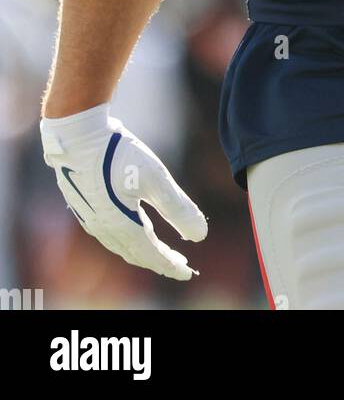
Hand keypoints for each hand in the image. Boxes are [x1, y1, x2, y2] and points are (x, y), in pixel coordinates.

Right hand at [41, 103, 206, 279]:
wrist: (76, 135)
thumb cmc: (117, 154)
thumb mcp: (155, 178)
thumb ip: (179, 208)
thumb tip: (201, 236)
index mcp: (121, 226)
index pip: (151, 255)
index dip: (171, 266)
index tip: (188, 273)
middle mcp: (103, 228)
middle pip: (136, 254)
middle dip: (159, 261)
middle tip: (181, 264)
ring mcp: (90, 218)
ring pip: (121, 245)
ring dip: (143, 251)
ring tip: (160, 250)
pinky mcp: (84, 206)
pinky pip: (109, 234)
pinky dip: (127, 239)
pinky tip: (132, 228)